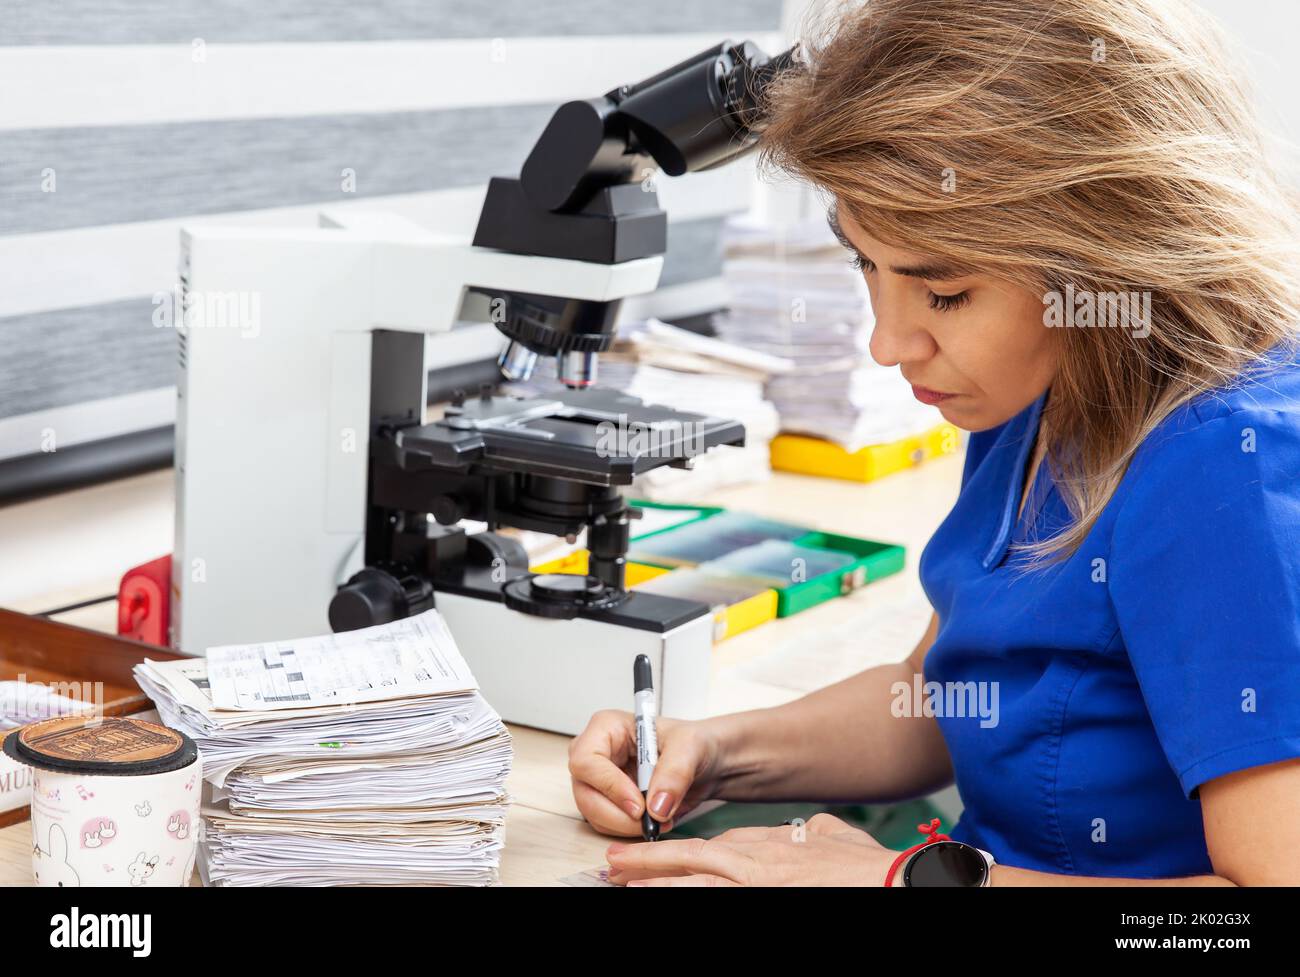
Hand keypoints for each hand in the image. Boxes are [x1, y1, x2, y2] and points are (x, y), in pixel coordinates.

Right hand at [568, 710, 723, 836]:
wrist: (705, 762)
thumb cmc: (693, 743)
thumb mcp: (691, 747)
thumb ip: (675, 772)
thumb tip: (656, 804)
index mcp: (607, 727)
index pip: (587, 760)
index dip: (609, 786)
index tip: (638, 805)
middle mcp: (597, 753)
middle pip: (585, 792)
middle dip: (617, 814)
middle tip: (649, 821)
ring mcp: (599, 779)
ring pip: (593, 813)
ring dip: (625, 825)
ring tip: (659, 819)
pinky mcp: (609, 801)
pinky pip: (606, 824)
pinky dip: (628, 830)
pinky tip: (653, 820)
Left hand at [604, 813, 895, 885]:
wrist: (891, 879)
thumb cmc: (866, 866)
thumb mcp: (828, 835)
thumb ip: (803, 834)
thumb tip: (798, 833)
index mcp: (767, 847)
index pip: (709, 846)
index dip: (674, 854)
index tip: (649, 857)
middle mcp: (754, 866)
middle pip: (690, 862)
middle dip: (648, 865)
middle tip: (613, 866)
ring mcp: (755, 888)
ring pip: (694, 885)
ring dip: (657, 886)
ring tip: (623, 886)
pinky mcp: (763, 901)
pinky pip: (715, 903)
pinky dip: (688, 899)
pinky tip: (661, 899)